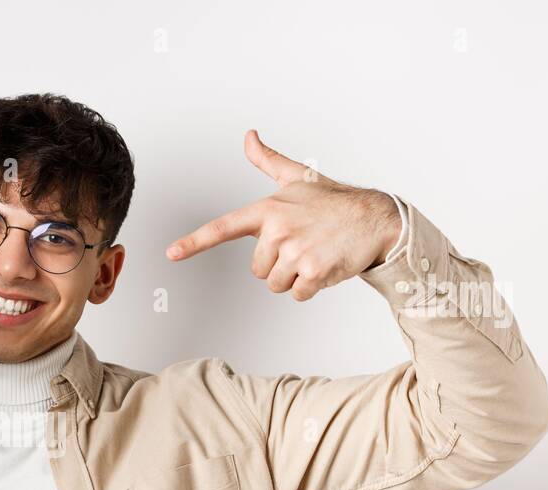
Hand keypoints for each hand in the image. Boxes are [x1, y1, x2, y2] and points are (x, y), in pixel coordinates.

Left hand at [166, 129, 401, 301]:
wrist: (376, 218)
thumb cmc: (333, 201)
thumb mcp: (297, 178)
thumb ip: (267, 160)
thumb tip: (248, 137)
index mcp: (267, 210)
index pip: (223, 228)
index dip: (194, 242)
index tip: (171, 253)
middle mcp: (278, 230)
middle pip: (257, 270)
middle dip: (278, 263)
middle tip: (302, 244)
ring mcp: (296, 252)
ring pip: (276, 284)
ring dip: (295, 276)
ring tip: (314, 253)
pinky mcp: (315, 272)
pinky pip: (298, 294)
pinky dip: (311, 287)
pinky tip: (325, 265)